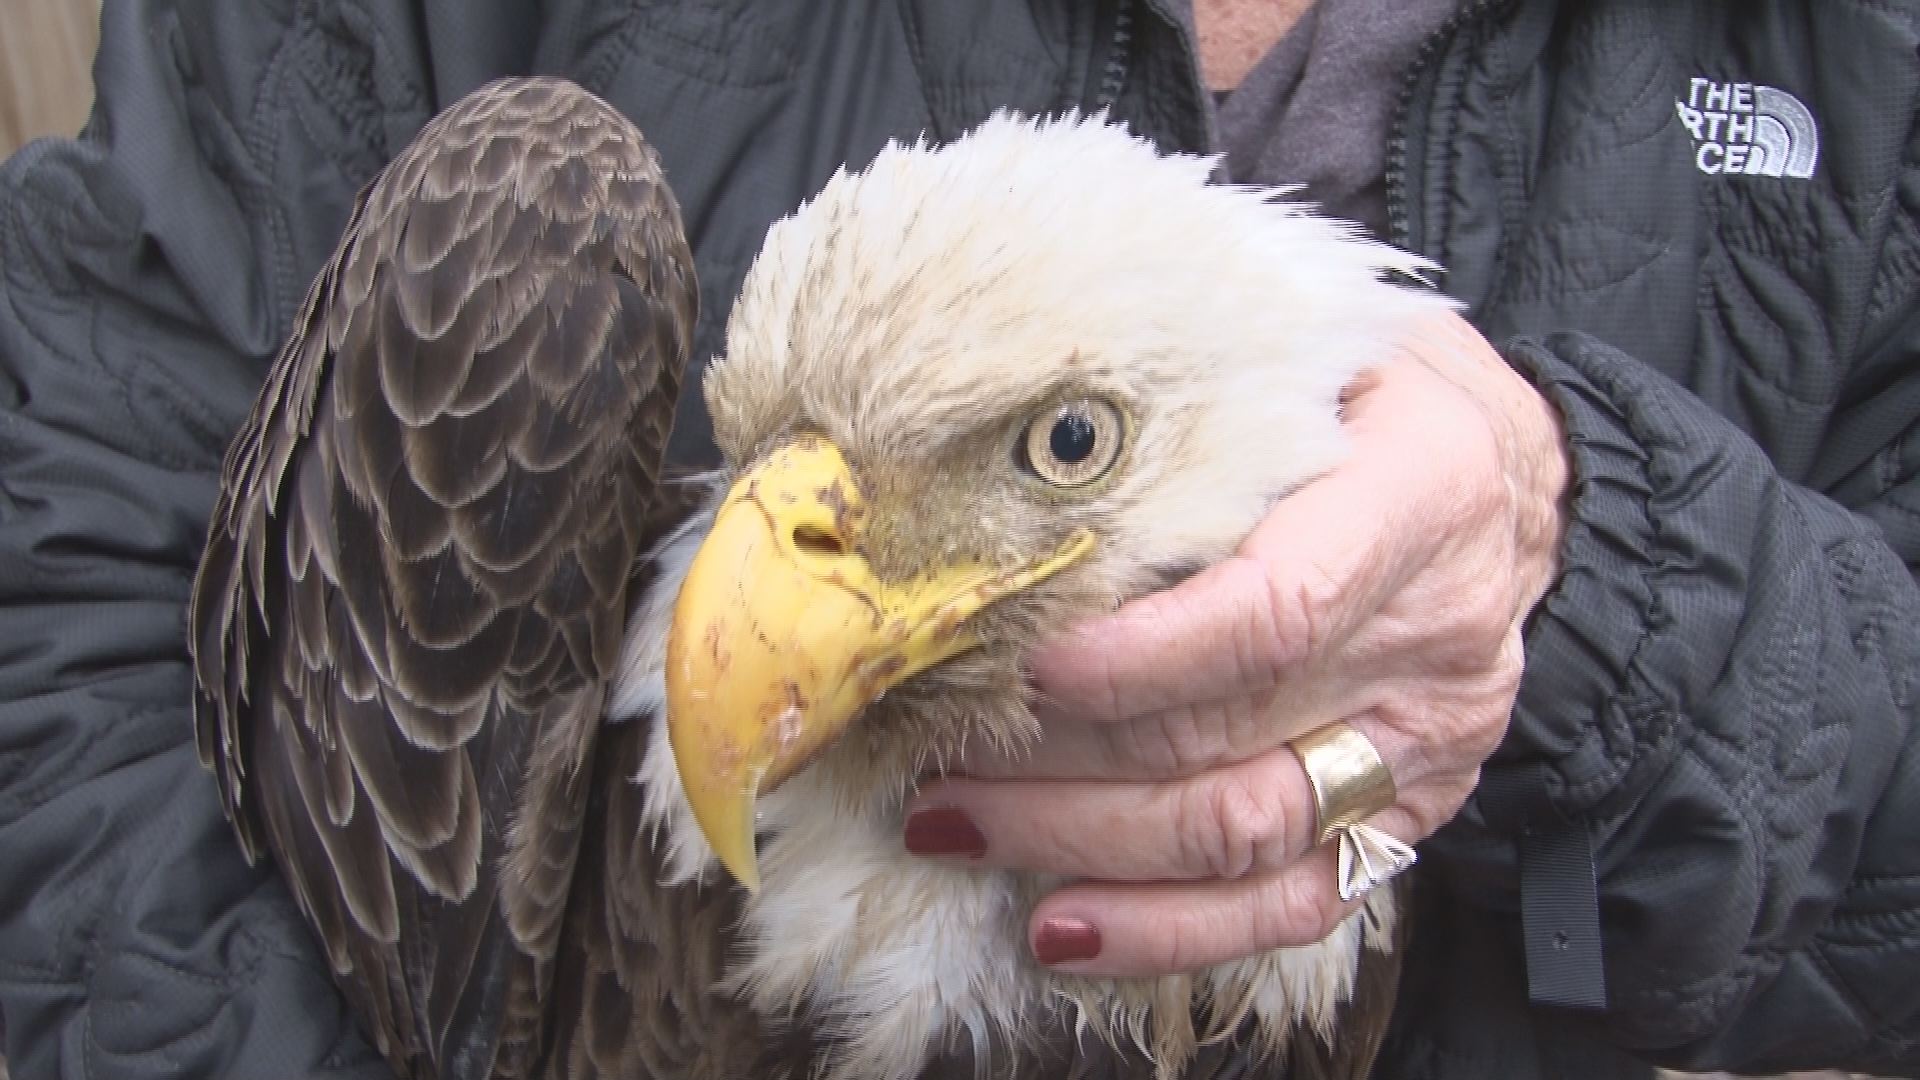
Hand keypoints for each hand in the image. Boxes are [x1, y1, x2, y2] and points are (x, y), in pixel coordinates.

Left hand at [902, 313, 1569, 975]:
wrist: (1513, 481)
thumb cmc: (1378, 396)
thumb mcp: (1317, 340)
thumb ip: (1203, 386)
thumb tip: (1013, 410)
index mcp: (1421, 499)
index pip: (1273, 610)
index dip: (1141, 655)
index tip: (1023, 660)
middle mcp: (1433, 641)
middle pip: (1226, 735)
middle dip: (1058, 756)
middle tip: (930, 743)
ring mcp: (1426, 745)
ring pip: (1242, 833)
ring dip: (1080, 841)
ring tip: (952, 821)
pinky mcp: (1409, 816)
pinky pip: (1291, 904)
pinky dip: (1169, 930)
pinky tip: (1057, 927)